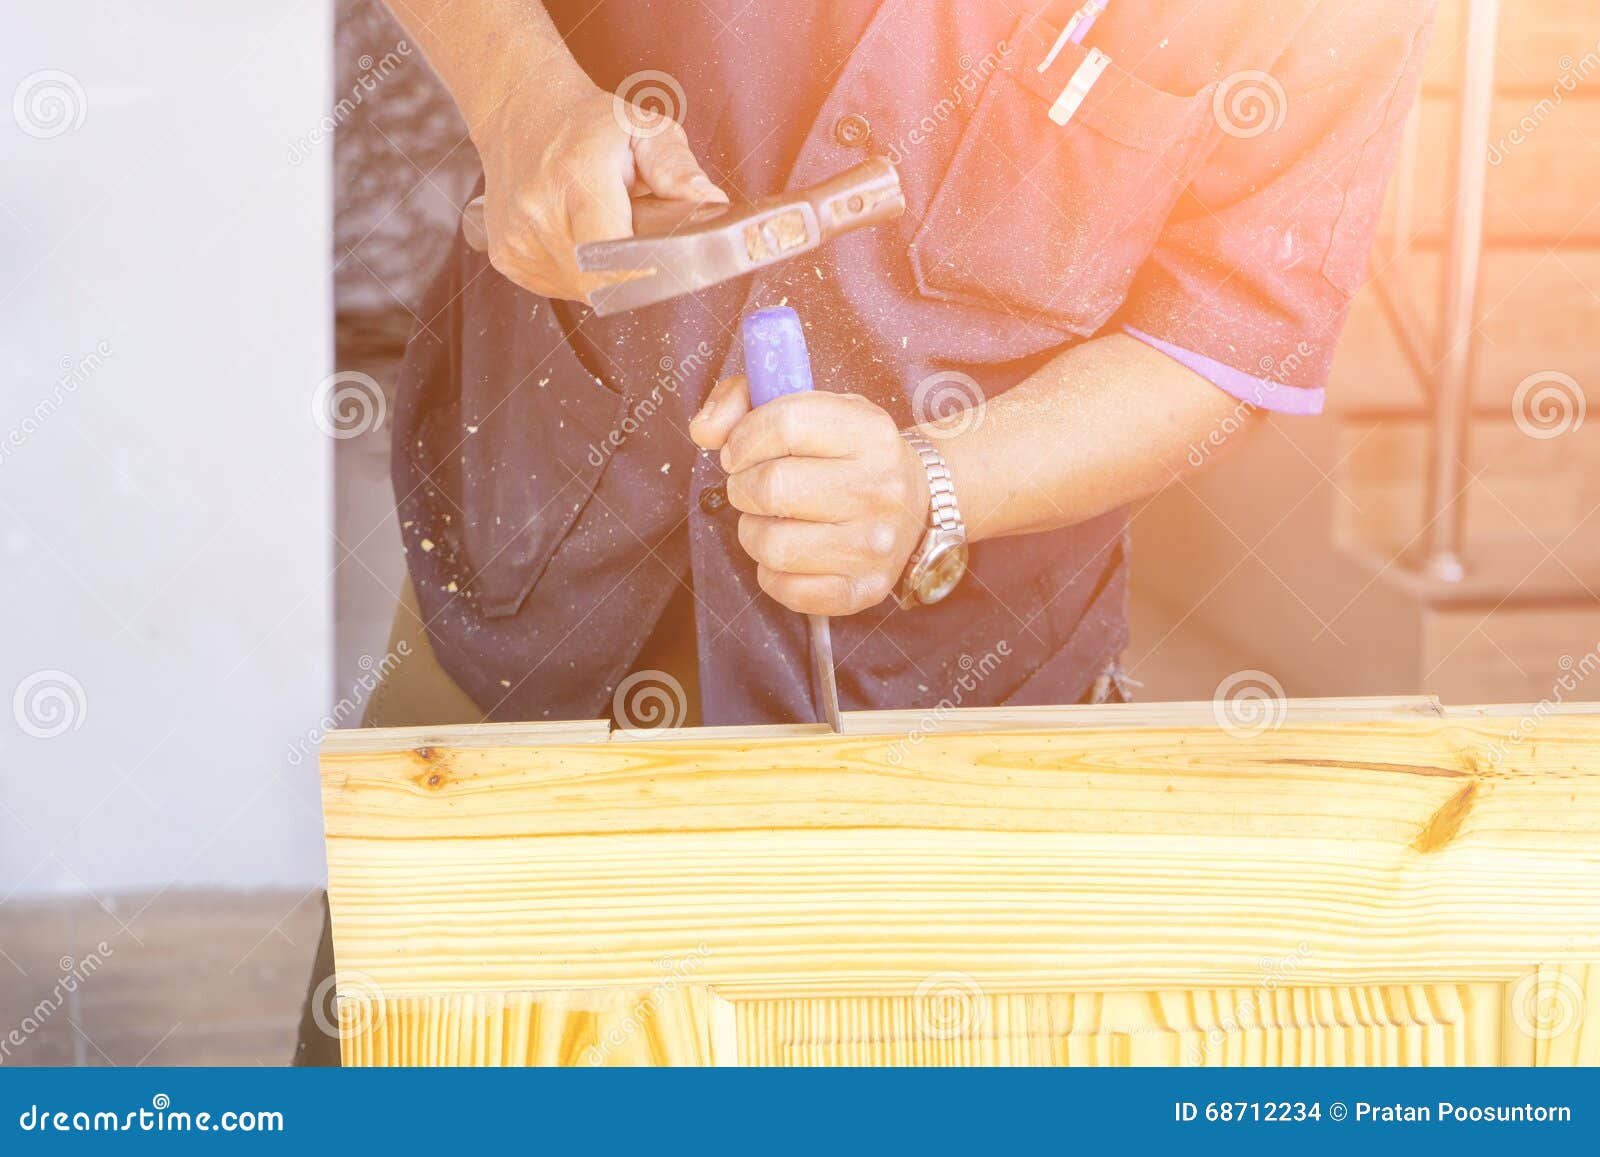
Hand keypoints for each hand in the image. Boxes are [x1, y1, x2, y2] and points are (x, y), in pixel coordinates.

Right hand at [471, 82, 726, 301]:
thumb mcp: (643, 129)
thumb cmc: (588, 124)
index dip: (646, 269)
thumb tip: (713, 202)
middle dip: (632, 272)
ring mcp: (518, 239)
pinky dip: (581, 273)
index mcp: (576, 177)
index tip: (666, 263)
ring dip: (606, 274)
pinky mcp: (508, 257)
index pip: (613, 253)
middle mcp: (539, 211)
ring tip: (606, 228)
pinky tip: (581, 236)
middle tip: (640, 239)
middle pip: (602, 281)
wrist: (520, 113)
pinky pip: (560, 287)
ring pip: (583, 291)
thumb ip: (677, 169)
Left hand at [690, 377, 929, 616]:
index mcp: (870, 432)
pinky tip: (788, 554)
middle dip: (743, 487)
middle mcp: (879, 488)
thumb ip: (746, 403)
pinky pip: (786, 588)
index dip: (744, 437)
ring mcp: (875, 544)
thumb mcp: (811, 408)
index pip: (785, 423)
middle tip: (753, 487)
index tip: (739, 450)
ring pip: (772, 545)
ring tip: (770, 520)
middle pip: (771, 487)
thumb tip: (704, 431)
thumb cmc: (849, 454)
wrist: (916, 505)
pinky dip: (772, 573)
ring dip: (753, 532)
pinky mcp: (864, 589)